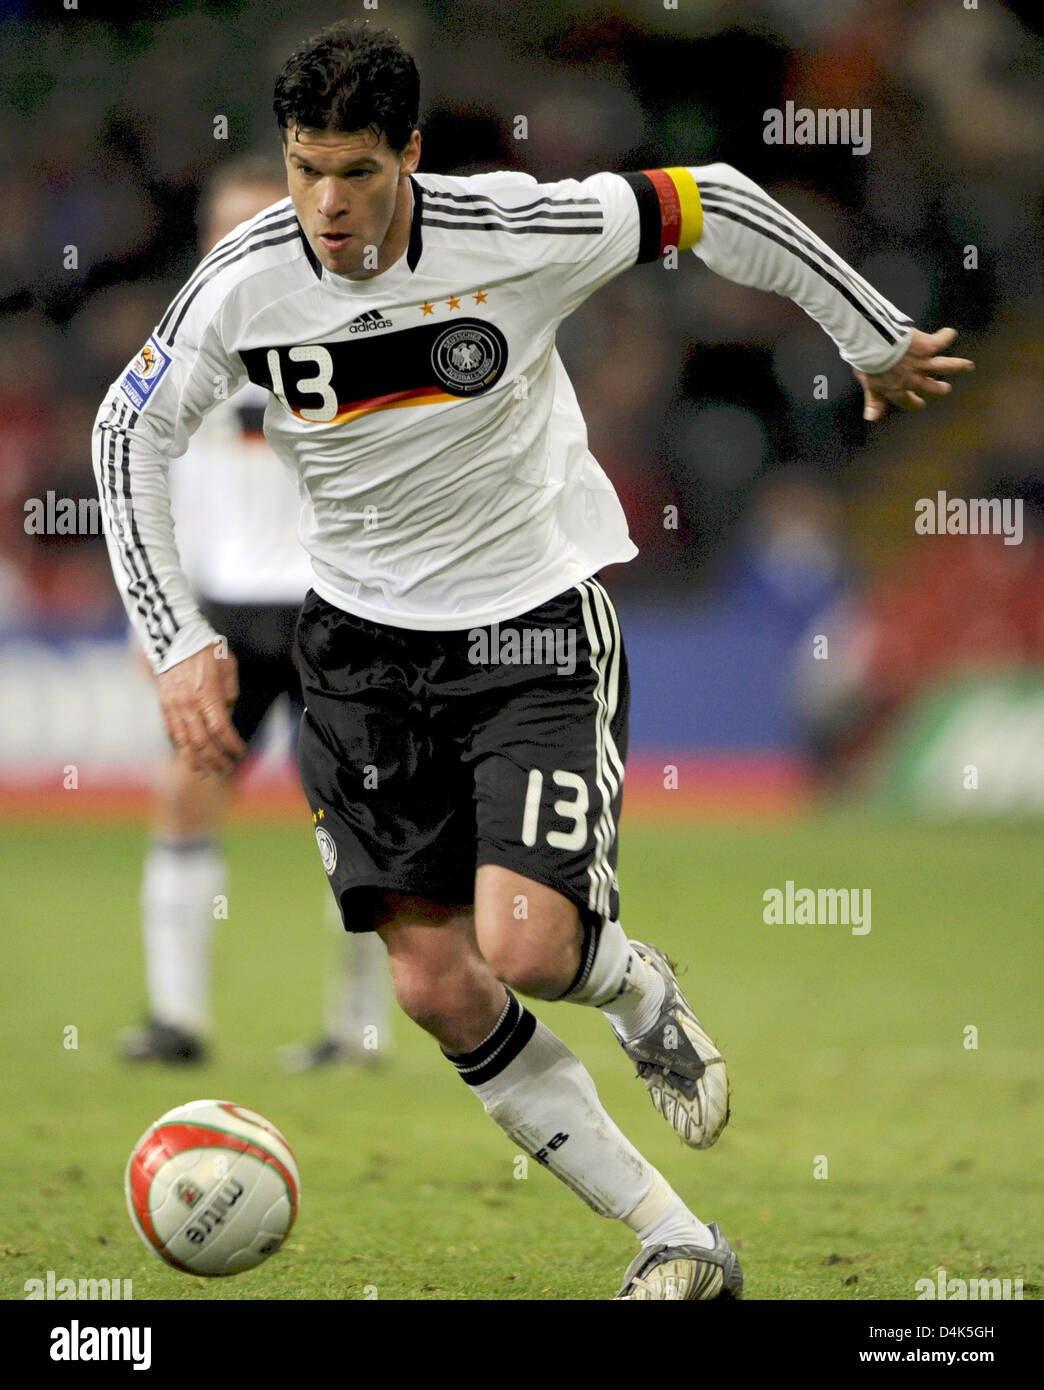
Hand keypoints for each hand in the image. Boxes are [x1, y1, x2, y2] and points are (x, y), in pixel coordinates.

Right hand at [155, 642, 245, 775]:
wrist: (176, 637)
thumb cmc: (208, 650)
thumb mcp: (228, 667)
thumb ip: (229, 694)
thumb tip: (228, 716)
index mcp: (207, 694)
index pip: (221, 729)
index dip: (231, 745)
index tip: (240, 754)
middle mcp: (188, 703)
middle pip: (202, 742)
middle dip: (215, 759)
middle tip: (226, 769)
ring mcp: (174, 706)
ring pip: (184, 742)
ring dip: (197, 760)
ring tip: (207, 771)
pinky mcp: (164, 705)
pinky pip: (172, 732)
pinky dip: (182, 748)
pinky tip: (190, 756)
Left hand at [854, 327, 973, 421]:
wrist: (874, 345)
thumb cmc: (868, 363)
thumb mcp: (869, 384)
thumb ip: (874, 400)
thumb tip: (871, 418)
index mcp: (897, 390)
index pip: (910, 402)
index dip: (915, 403)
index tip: (919, 403)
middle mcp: (913, 379)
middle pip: (932, 388)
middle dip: (939, 389)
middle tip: (945, 389)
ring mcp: (923, 363)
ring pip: (945, 366)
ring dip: (958, 365)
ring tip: (968, 365)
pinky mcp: (928, 346)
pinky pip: (942, 341)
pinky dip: (946, 335)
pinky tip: (949, 332)